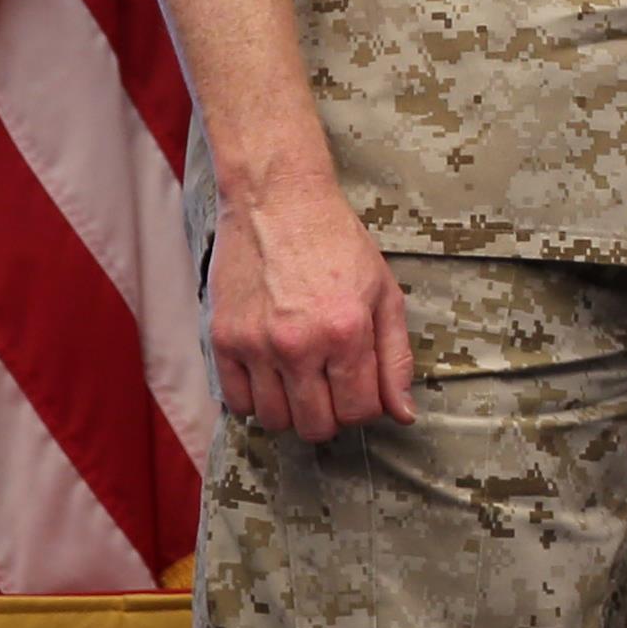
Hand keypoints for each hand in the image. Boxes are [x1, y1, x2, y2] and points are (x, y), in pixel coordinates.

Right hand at [207, 179, 414, 442]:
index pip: (360, 411)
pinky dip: (255, 400)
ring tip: (300, 381)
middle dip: (331, 415)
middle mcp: (298, 344)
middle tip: (331, 386)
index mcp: (346, 332)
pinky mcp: (222, 339)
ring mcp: (255, 344)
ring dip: (292, 411)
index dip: (366, 407)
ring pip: (275, 421)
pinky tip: (270, 377)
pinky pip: (236, 402)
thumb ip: (396, 358)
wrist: (278, 202)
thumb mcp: (384, 294)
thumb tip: (404, 414)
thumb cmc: (337, 243)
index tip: (360, 387)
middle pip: (316, 426)